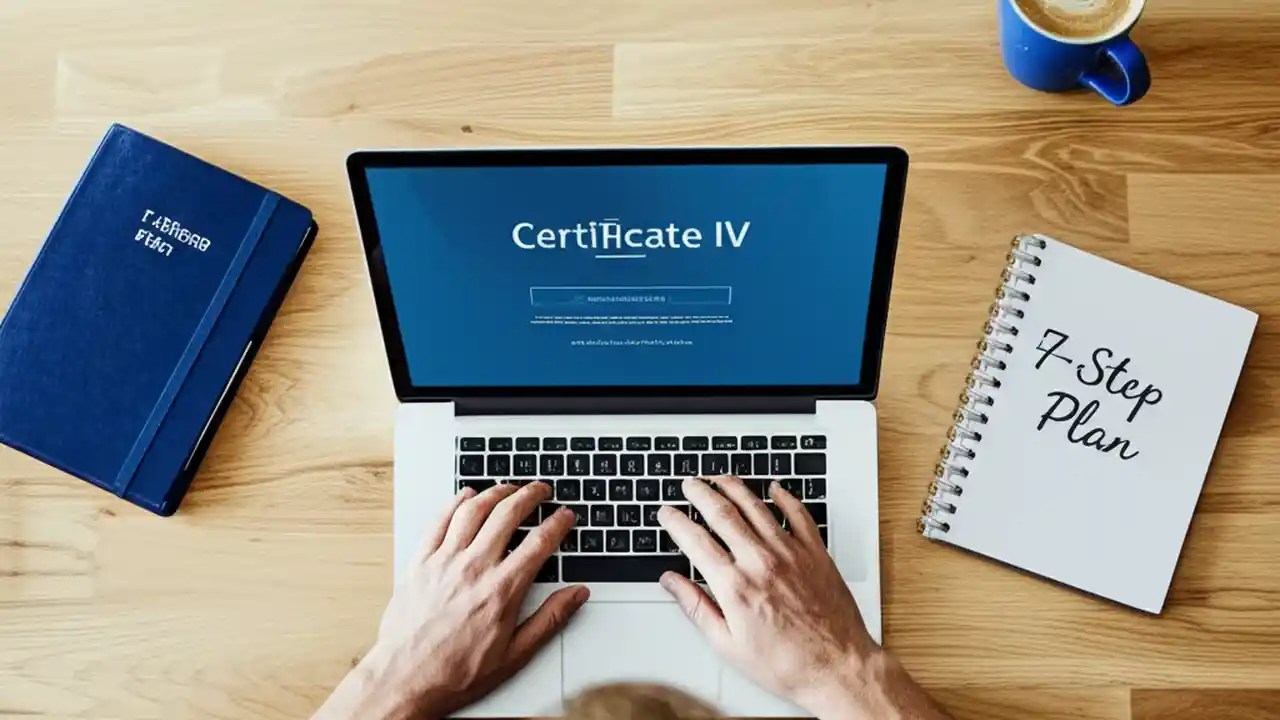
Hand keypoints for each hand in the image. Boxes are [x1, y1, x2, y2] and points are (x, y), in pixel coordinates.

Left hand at [313, 482, 588, 719]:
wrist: (406, 680)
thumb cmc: (456, 672)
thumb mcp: (515, 654)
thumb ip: (549, 619)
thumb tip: (576, 595)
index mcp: (501, 591)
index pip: (538, 544)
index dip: (557, 524)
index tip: (565, 516)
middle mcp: (474, 569)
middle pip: (507, 515)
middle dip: (530, 496)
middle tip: (541, 490)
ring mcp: (444, 562)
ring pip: (473, 510)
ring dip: (495, 492)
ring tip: (509, 487)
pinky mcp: (420, 563)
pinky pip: (439, 521)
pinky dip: (455, 503)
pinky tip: (465, 496)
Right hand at [659, 477, 949, 719]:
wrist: (837, 668)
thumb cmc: (786, 664)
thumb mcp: (728, 645)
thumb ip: (697, 607)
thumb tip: (672, 583)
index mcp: (735, 586)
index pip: (695, 541)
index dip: (676, 522)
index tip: (667, 513)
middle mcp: (761, 562)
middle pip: (723, 513)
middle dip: (701, 494)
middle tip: (690, 484)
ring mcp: (791, 554)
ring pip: (757, 507)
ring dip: (735, 487)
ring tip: (720, 478)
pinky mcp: (816, 553)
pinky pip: (798, 514)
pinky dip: (785, 497)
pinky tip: (776, 488)